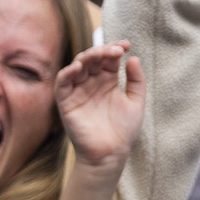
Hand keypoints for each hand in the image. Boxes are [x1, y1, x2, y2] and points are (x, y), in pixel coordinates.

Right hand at [53, 42, 144, 170]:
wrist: (110, 154)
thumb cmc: (123, 131)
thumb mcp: (136, 102)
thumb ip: (136, 80)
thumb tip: (132, 58)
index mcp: (107, 81)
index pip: (108, 58)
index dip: (115, 48)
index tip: (126, 45)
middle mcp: (92, 83)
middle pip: (92, 59)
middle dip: (102, 50)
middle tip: (115, 50)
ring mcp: (78, 91)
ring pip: (77, 66)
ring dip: (87, 57)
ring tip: (100, 54)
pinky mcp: (66, 102)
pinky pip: (62, 83)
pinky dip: (67, 72)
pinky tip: (78, 67)